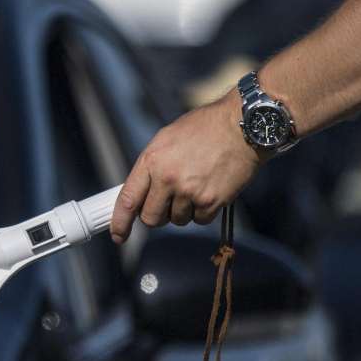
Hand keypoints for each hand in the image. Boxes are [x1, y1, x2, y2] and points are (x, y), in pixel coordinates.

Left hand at [110, 90, 262, 242]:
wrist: (242, 125)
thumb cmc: (205, 128)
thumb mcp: (167, 138)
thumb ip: (152, 166)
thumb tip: (142, 192)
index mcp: (152, 160)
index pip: (128, 199)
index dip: (120, 222)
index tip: (118, 235)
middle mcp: (168, 178)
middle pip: (151, 218)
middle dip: (157, 216)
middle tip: (168, 203)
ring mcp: (190, 191)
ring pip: (177, 220)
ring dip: (183, 211)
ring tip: (196, 186)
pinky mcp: (211, 201)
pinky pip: (199, 220)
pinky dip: (203, 211)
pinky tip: (210, 190)